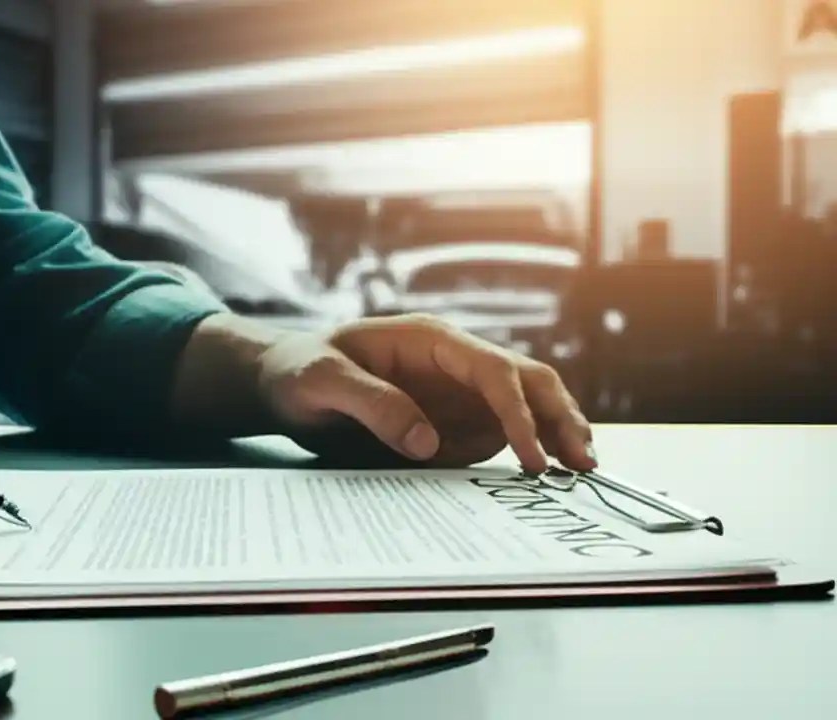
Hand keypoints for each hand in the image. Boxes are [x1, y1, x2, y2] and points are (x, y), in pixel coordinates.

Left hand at [259, 315, 594, 470]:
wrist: (283, 382)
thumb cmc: (299, 369)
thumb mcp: (321, 380)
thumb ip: (371, 404)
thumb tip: (427, 443)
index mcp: (429, 340)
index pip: (492, 369)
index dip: (517, 409)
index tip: (530, 453)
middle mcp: (455, 364)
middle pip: (528, 380)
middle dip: (561, 417)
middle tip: (584, 463)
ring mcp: (459, 394)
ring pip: (527, 407)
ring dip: (557, 435)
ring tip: (579, 473)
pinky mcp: (454, 422)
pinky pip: (499, 437)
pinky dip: (529, 455)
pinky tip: (546, 482)